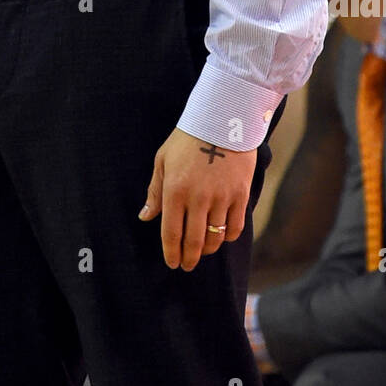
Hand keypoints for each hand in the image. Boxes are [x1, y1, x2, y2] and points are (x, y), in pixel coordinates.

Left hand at [139, 127, 256, 270]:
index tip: (173, 263)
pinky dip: (227, 236)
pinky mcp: (240, 195)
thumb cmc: (187, 139)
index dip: (171, 253)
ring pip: (215, 238)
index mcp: (175, 190)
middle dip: (189, 258)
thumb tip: (145, 217)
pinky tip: (221, 235)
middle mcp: (198, 198)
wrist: (221, 119)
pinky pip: (235, 227)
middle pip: (194, 241)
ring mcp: (221, 198)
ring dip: (208, 250)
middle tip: (187, 265)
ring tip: (203, 251)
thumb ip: (155, 192)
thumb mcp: (163, 160)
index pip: (171, 233)